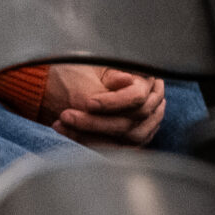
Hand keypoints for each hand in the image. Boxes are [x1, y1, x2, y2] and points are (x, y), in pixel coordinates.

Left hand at [39, 64, 164, 146]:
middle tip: (65, 116)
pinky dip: (91, 144)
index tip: (87, 103)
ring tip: (61, 125)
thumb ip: (111, 75)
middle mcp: (152, 103)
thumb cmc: (85, 67)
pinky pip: (115, 150)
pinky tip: (68, 134)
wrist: (71, 79)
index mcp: (146, 79)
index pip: (137, 98)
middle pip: (130, 123)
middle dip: (95, 123)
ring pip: (123, 140)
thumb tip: (126, 79)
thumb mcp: (96, 64)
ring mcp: (146, 125)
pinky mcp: (132, 141)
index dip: (113, 103)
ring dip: (90, 136)